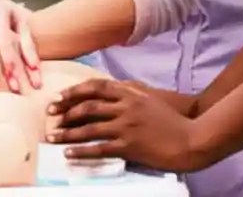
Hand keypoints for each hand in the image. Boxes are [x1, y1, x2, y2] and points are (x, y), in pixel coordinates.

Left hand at [47, 79, 210, 172]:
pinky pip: (99, 149)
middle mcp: (125, 107)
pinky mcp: (130, 146)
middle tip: (49, 117)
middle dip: (65, 112)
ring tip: (52, 137)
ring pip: (89, 128)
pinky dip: (81, 151)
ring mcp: (127, 127)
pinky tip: (69, 154)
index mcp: (130, 93)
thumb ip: (131, 91)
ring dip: (67, 133)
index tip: (57, 98)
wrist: (192, 138)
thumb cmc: (174, 118)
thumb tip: (114, 87)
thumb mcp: (151, 97)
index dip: (73, 92)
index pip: (94, 88)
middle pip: (87, 107)